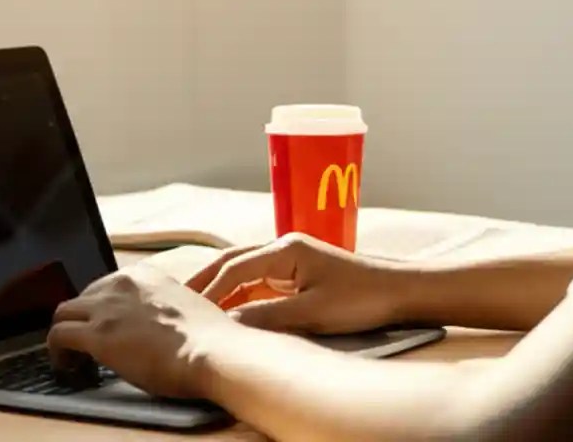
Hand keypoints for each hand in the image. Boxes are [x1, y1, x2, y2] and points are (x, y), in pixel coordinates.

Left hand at [47, 263, 233, 398]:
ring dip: (65, 333)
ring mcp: (108, 307)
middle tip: (87, 343)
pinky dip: (57, 352)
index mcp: (145, 275)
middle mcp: (122, 283)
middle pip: (82, 297)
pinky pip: (58, 336)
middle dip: (81, 319)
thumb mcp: (183, 306)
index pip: (106, 285)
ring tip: (74, 356)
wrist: (212, 350)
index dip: (102, 308)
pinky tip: (68, 366)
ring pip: (63, 313)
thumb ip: (161, 307)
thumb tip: (152, 326)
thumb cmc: (209, 337)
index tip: (106, 324)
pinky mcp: (97, 334)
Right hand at [187, 233, 410, 334]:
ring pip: (243, 269)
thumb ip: (267, 317)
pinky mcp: (298, 272)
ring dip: (219, 286)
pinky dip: (238, 292)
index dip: (210, 292)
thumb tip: (228, 325)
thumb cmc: (361, 299)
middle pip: (232, 261)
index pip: (234, 269)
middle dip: (203, 280)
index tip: (190, 313)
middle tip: (175, 300)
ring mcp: (291, 258)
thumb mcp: (311, 312)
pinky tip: (227, 309)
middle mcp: (284, 247)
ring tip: (193, 305)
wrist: (398, 291)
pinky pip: (258, 280)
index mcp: (285, 249)